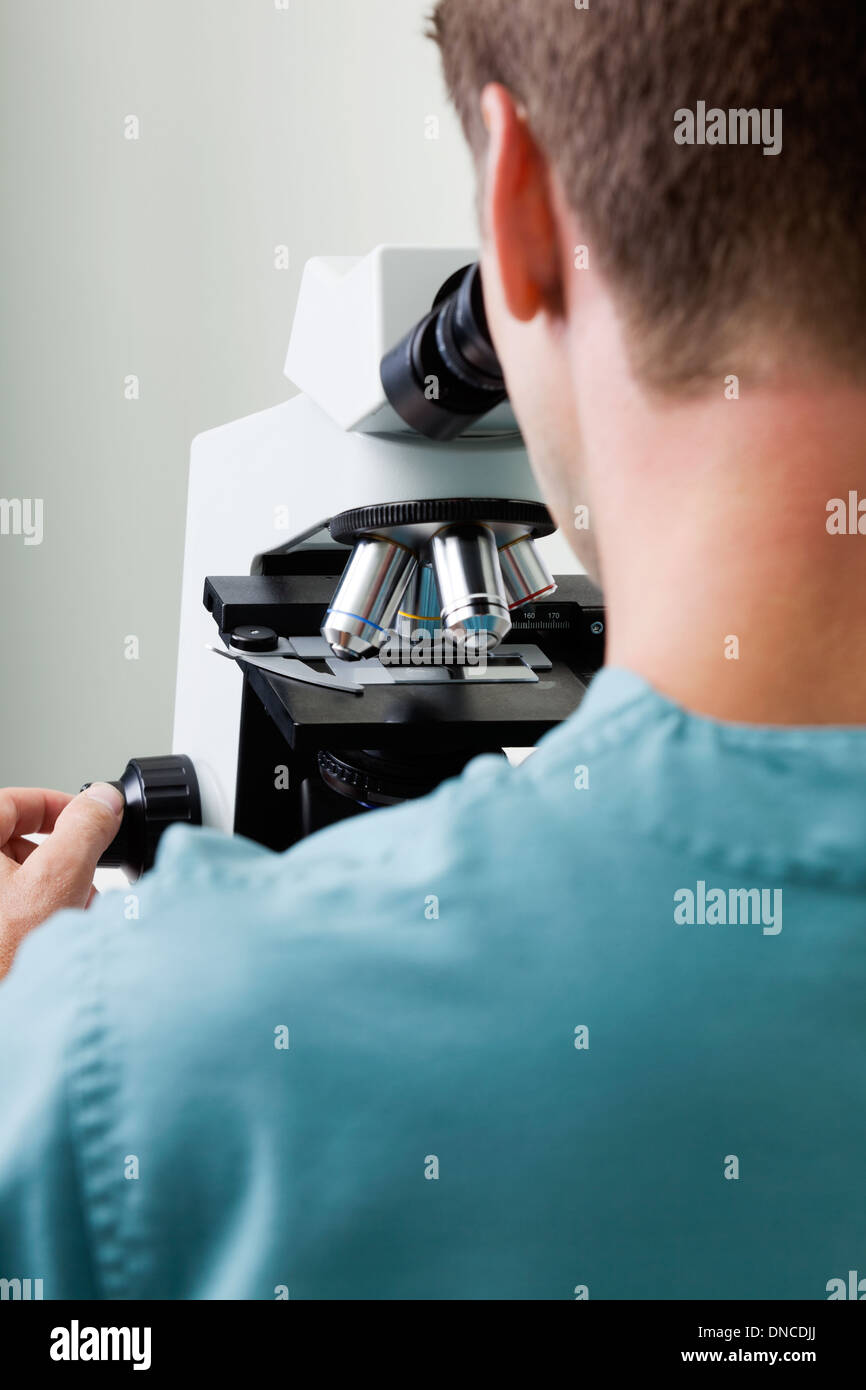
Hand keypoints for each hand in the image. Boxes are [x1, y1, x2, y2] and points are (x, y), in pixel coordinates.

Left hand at [0, 784, 123, 979]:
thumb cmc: (1, 961)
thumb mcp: (57, 882)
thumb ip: (85, 831)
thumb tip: (103, 801)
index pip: (15, 801)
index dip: (60, 807)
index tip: (91, 820)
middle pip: (15, 843)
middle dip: (61, 861)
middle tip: (82, 882)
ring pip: (14, 879)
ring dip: (51, 894)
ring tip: (68, 924)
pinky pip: (8, 910)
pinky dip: (32, 919)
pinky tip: (49, 944)